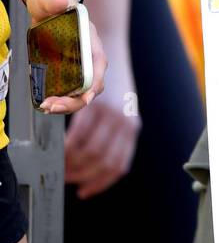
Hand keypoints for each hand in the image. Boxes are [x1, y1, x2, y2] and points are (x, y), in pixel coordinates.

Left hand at [25, 0, 106, 115]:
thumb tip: (62, 2)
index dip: (94, 83)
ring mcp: (78, 64)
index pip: (99, 65)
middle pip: (91, 85)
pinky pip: (70, 90)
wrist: (45, 2)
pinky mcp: (67, 69)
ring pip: (81, 91)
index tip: (84, 98)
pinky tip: (45, 102)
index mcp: (90, 39)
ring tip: (47, 106)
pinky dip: (60, 99)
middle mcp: (88, 55)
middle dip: (74, 100)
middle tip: (52, 105)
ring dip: (67, 104)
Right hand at [64, 44, 139, 199]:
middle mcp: (125, 123)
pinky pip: (78, 135)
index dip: (101, 183)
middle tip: (68, 179)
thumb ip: (114, 134)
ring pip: (89, 152)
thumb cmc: (112, 85)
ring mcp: (110, 113)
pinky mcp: (94, 104)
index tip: (85, 192)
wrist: (110, 50)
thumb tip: (95, 163)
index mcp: (133, 128)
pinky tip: (61, 151)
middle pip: (102, 162)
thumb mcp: (121, 111)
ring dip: (73, 165)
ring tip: (63, 167)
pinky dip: (67, 148)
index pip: (120, 166)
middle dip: (82, 176)